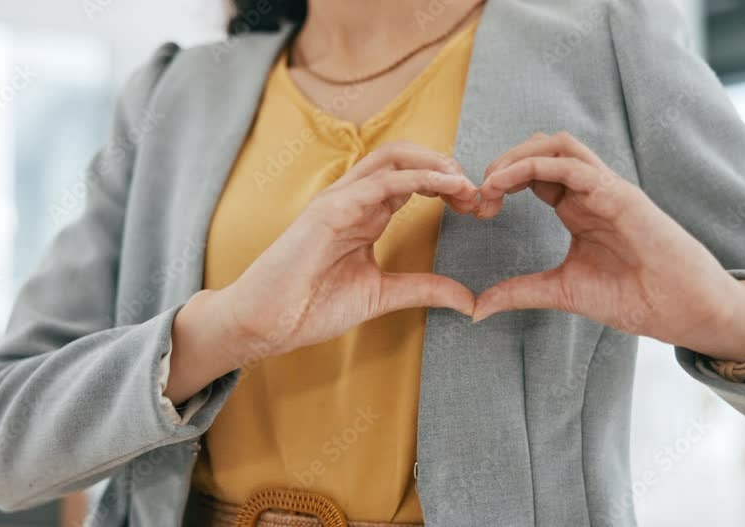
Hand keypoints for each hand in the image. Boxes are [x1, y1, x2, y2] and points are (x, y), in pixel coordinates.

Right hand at [218, 141, 477, 357]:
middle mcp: (354, 199)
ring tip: (466, 184)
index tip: (478, 207)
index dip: (448, 186)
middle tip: (478, 194)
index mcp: (365, 214)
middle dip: (447, 166)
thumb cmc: (311, 306)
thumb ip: (424, 289)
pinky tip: (448, 186)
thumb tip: (469, 299)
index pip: (412, 180)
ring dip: (437, 164)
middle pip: (406, 157)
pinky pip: (381, 181)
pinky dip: (420, 178)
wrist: (265, 323)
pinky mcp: (330, 208)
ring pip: (394, 157)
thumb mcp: (382, 295)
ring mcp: (340, 199)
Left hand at [472, 132, 744, 361]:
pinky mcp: (620, 195)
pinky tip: (507, 183)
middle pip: (542, 148)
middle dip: (503, 161)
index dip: (500, 182)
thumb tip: (476, 308)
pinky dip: (535, 166)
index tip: (477, 208)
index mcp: (577, 207)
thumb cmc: (634, 297)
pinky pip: (574, 166)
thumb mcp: (562, 292)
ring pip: (558, 145)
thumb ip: (520, 292)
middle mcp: (590, 191)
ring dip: (517, 156)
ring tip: (491, 182)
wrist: (682, 310)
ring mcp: (606, 189)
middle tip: (479, 193)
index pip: (533, 173)